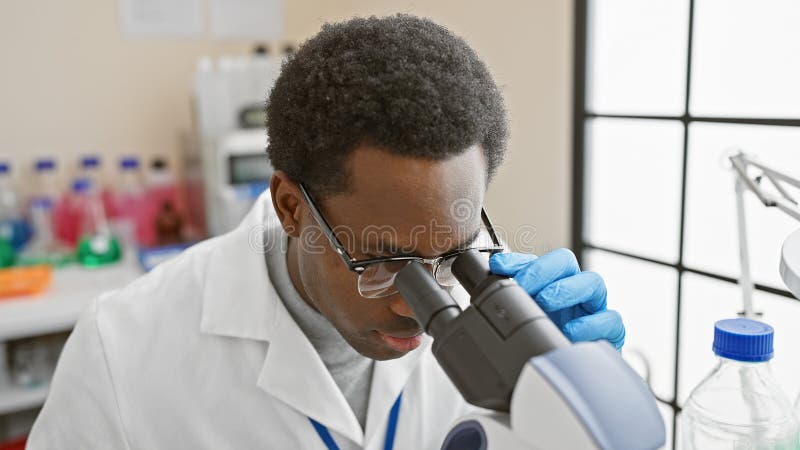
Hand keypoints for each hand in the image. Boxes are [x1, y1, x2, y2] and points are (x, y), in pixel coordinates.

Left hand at [489, 249, 624, 349]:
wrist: (573, 377)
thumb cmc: (548, 343)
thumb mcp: (526, 323)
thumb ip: (512, 304)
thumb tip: (490, 289)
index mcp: (552, 284)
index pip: (537, 261)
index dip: (518, 260)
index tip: (499, 266)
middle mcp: (574, 290)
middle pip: (566, 261)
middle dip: (542, 270)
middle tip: (524, 286)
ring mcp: (594, 308)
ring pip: (593, 282)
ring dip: (566, 289)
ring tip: (546, 302)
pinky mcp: (611, 332)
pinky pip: (610, 319)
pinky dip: (589, 324)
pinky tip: (569, 332)